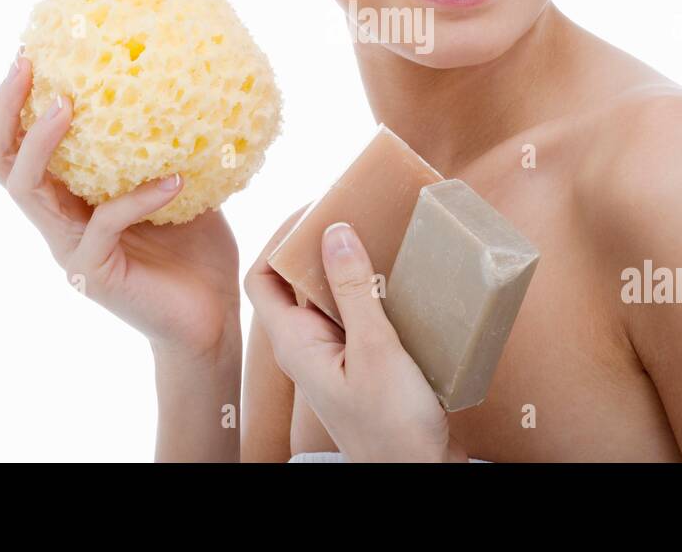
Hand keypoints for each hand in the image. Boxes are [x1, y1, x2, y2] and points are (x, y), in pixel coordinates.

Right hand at [0, 49, 239, 356]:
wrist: (211, 320)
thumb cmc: (195, 253)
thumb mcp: (181, 186)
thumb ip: (168, 147)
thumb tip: (190, 85)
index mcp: (70, 200)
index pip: (19, 149)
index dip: (12, 106)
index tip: (28, 53)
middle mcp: (57, 223)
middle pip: (3, 164)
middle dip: (6, 112)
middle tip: (25, 66)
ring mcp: (70, 250)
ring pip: (29, 190)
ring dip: (44, 143)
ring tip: (70, 105)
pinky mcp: (94, 273)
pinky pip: (104, 221)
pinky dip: (138, 195)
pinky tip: (175, 178)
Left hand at [245, 220, 465, 462]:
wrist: (418, 475)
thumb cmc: (392, 426)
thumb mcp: (375, 350)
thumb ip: (354, 291)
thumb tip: (333, 231)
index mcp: (296, 343)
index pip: (263, 277)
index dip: (281, 237)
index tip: (317, 206)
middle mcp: (309, 345)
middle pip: (299, 280)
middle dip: (322, 242)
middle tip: (356, 209)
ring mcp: (336, 355)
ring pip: (332, 296)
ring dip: (352, 264)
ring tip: (382, 232)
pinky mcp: (363, 362)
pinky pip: (359, 314)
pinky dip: (374, 290)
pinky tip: (403, 276)